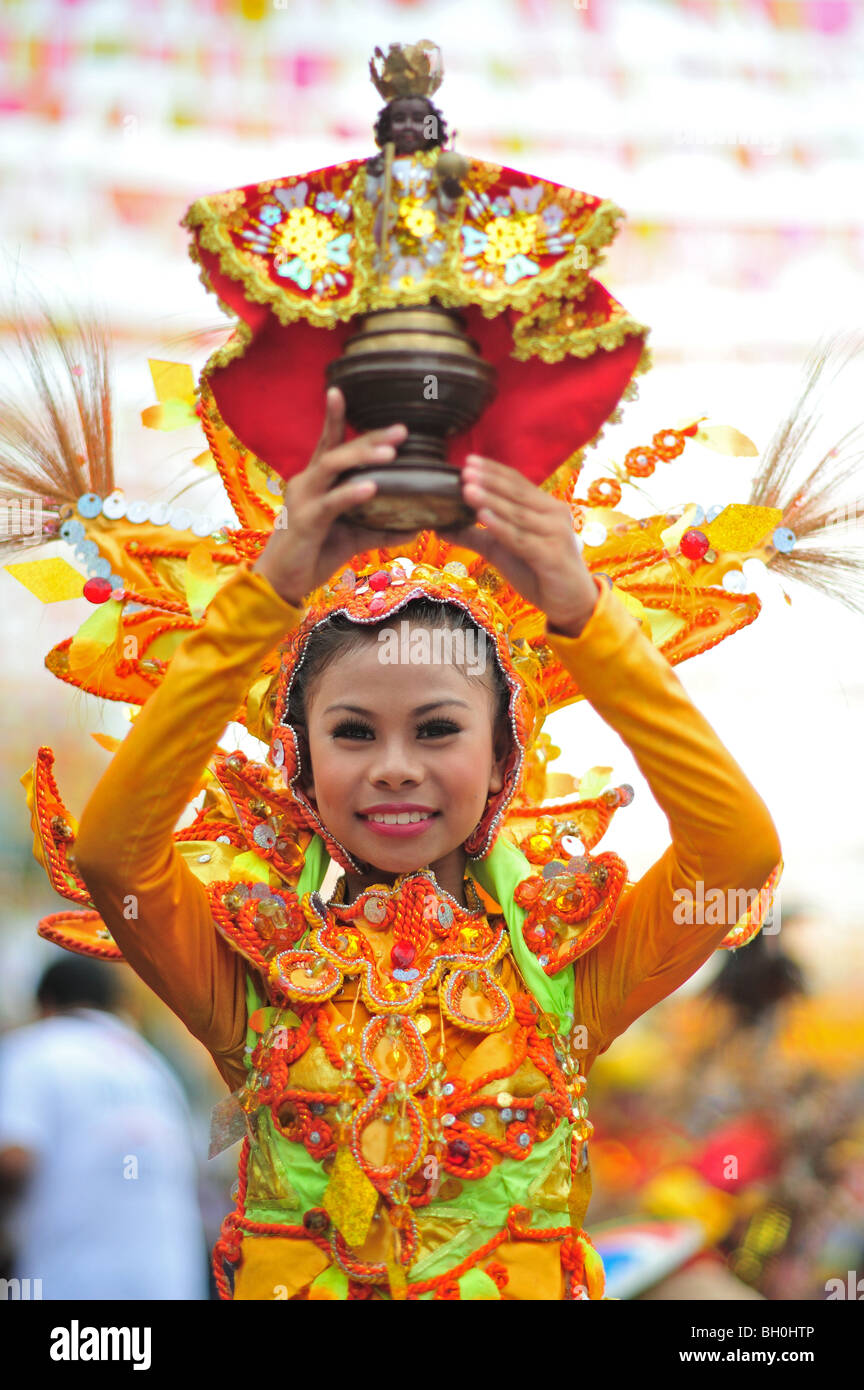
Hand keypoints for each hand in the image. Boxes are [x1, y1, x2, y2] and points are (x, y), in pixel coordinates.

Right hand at [252, 388, 419, 606]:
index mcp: (315, 481)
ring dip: (363, 456)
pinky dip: (352, 492)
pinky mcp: (305, 521)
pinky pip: (331, 502)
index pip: (327, 442)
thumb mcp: (353, 537)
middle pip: (339, 450)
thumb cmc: (313, 554)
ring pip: (333, 466)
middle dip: (370, 438)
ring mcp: (304, 499)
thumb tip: (417, 526)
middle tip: (402, 431)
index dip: (334, 416)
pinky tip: (372, 487)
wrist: (282, 583)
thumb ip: (381, 528)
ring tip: (391, 454)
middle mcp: (306, 482)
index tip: (340, 391)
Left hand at [438, 454, 599, 636]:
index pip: (517, 482)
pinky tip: (483, 517)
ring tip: (468, 489)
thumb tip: (439, 527)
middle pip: (517, 493)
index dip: (493, 471)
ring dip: (491, 500)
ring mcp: (555, 534)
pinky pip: (522, 539)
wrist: (571, 603)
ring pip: (517, 514)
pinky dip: (502, 527)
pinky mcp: (552, 555)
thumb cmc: (538, 572)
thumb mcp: (500, 550)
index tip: (468, 461)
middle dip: (489, 481)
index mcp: (544, 507)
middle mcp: (554, 515)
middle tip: (465, 470)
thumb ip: (474, 536)